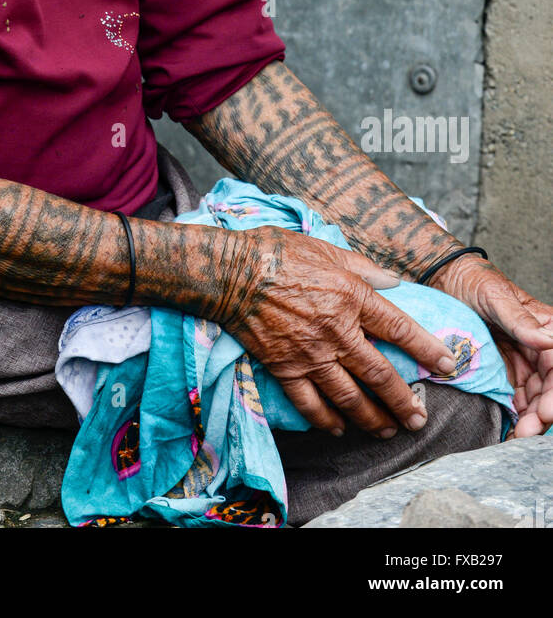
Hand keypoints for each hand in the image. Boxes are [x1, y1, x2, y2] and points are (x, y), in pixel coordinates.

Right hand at [220, 227, 459, 436]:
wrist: (231, 271)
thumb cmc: (279, 252)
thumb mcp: (328, 248)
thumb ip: (364, 268)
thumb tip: (394, 283)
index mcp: (352, 296)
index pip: (400, 329)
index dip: (428, 349)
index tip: (449, 365)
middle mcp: (337, 331)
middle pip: (379, 374)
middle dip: (404, 401)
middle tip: (420, 418)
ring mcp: (310, 354)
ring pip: (349, 397)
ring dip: (373, 418)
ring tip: (389, 431)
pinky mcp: (284, 368)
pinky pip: (310, 403)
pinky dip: (326, 421)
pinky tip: (339, 430)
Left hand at [428, 255, 552, 436]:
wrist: (445, 282)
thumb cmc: (474, 281)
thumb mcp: (495, 296)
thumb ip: (520, 320)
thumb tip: (548, 340)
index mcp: (546, 330)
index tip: (544, 412)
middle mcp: (539, 350)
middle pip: (550, 389)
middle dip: (542, 414)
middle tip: (526, 433)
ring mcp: (523, 364)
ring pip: (535, 399)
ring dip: (530, 421)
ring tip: (516, 438)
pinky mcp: (504, 374)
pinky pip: (515, 400)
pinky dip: (515, 416)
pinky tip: (508, 431)